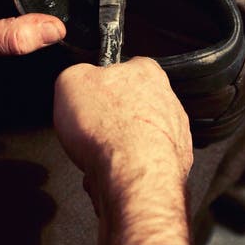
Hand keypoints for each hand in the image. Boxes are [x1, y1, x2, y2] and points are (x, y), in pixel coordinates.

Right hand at [54, 57, 193, 244]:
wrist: (133, 176)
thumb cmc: (110, 130)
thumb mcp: (70, 82)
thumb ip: (75, 74)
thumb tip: (75, 80)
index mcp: (147, 72)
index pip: (125, 67)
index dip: (101, 84)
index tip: (89, 97)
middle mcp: (168, 101)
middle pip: (132, 105)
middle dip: (111, 118)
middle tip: (92, 128)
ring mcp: (175, 134)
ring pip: (138, 137)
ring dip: (118, 146)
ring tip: (100, 153)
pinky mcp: (174, 165)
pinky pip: (142, 164)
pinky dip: (126, 169)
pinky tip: (111, 170)